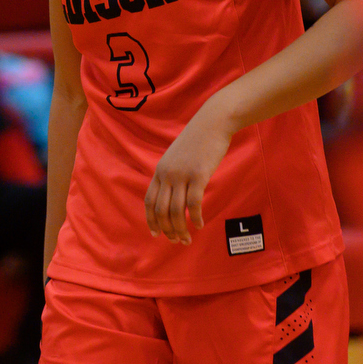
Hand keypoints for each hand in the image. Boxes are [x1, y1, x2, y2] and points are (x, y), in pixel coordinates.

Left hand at [144, 100, 235, 243]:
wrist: (213, 122)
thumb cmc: (199, 139)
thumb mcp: (177, 156)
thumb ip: (173, 173)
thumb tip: (174, 193)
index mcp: (160, 170)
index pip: (149, 201)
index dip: (151, 219)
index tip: (156, 233)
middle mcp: (167, 174)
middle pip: (161, 210)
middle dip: (167, 229)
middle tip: (176, 240)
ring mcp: (182, 174)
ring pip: (176, 210)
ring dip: (181, 228)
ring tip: (187, 239)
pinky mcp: (198, 175)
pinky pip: (194, 203)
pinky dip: (195, 217)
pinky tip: (199, 224)